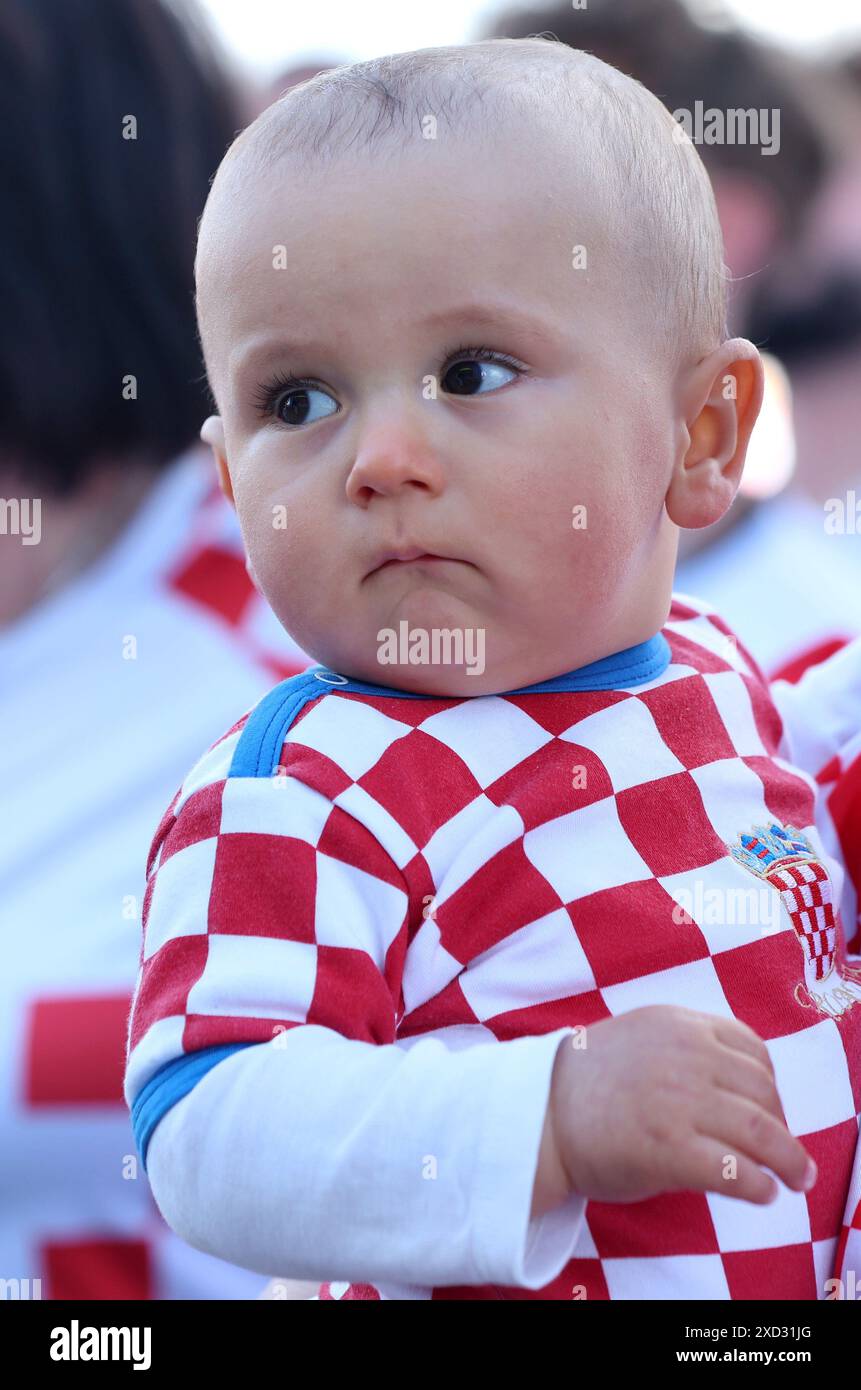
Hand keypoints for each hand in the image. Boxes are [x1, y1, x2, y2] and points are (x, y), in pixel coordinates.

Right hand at [538, 1005, 815, 1209]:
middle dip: (781, 1125)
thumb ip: (687, 1047)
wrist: (538, 1115)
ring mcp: (679, 1102)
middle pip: (762, 1090)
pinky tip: (761, 1193)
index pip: (751, 1049)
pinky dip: (759, 1185)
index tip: (769, 1110)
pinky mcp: (671, 1151)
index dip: (769, 1084)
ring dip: (787, 1159)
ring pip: (761, 1130)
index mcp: (679, 1025)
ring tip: (792, 1178)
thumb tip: (739, 1085)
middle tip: (785, 1153)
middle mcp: (686, 1057)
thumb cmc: (589, 1084)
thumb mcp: (642, 1038)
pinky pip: (736, 1170)